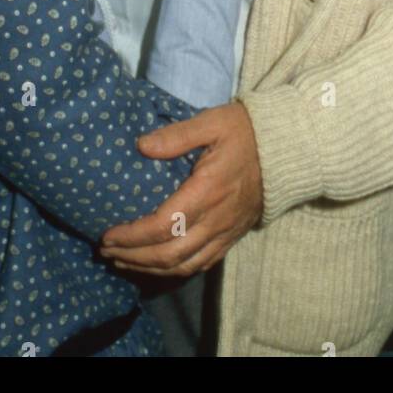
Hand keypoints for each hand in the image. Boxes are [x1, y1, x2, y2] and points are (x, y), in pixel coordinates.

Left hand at [99, 102, 261, 276]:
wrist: (286, 149)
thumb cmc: (245, 131)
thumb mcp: (211, 122)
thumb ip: (176, 135)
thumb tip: (141, 146)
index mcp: (207, 191)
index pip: (163, 226)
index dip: (132, 236)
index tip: (108, 234)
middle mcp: (216, 219)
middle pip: (169, 254)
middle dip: (133, 256)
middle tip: (106, 251)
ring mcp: (225, 232)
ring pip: (183, 265)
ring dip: (150, 268)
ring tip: (124, 261)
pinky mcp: (232, 237)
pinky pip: (201, 264)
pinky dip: (175, 271)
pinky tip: (157, 266)